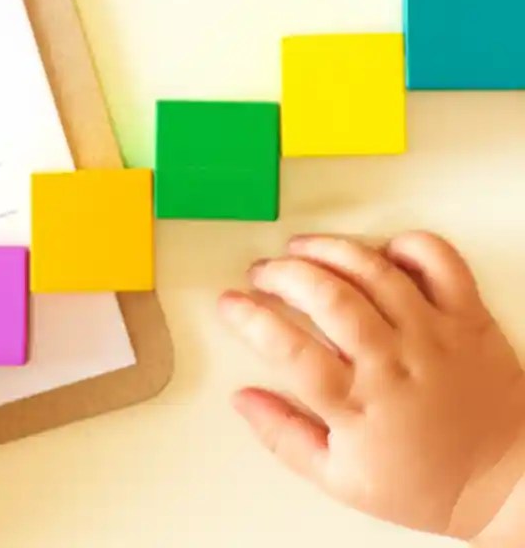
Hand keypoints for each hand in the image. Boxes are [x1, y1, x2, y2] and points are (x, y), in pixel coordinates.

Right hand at [218, 232, 524, 540]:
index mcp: (357, 404)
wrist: (506, 483)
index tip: (231, 304)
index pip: (288, 348)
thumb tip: (243, 399)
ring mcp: (433, 333)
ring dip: (328, 249)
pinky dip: (406, 244)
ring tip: (302, 249)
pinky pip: (439, 260)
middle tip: (263, 274)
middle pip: (327, 296)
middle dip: (282, 274)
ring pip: (373, 269)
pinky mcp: (468, 317)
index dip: (250, 318)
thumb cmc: (426, 484)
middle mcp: (393, 361)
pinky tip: (378, 252)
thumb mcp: (340, 479)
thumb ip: (284, 437)